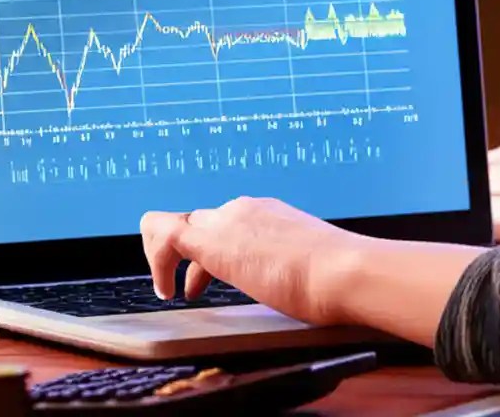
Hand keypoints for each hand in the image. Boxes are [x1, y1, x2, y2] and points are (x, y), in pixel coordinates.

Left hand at [139, 197, 365, 325]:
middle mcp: (243, 209)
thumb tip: (291, 282)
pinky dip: (158, 264)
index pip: (225, 222)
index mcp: (268, 213)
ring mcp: (227, 221)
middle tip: (187, 287)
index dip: (212, 250)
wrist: (341, 271)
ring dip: (165, 258)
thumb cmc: (336, 277)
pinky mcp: (212, 241)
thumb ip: (290, 265)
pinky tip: (168, 290)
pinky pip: (164, 238)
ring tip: (169, 290)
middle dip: (185, 255)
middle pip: (195, 221)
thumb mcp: (308, 264)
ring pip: (173, 225)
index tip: (212, 275)